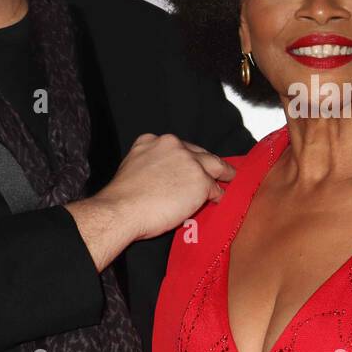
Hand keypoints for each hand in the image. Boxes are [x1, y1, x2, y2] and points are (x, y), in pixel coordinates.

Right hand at [66, 134, 235, 270]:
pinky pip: (215, 188)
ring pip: (213, 166)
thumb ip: (152, 165)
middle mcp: (172, 145)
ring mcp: (188, 161)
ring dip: (222, 174)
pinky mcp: (200, 180)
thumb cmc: (122, 198)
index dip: (188, 157)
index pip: (178, 147)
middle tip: (219, 170)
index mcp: (152, 141)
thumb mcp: (134, 167)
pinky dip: (218, 195)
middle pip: (199, 153)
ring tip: (230, 179)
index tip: (192, 164)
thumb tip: (165, 177)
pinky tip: (219, 199)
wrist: (121, 211)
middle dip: (208, 162)